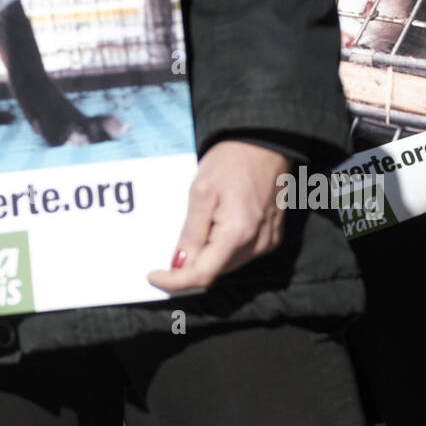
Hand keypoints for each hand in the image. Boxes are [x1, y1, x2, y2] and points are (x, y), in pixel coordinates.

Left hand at [148, 140, 291, 293]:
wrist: (266, 143)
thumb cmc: (232, 161)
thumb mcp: (201, 192)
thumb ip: (190, 234)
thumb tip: (178, 265)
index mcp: (238, 233)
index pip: (202, 275)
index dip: (174, 281)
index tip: (153, 275)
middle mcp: (257, 244)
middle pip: (214, 271)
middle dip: (190, 264)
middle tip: (174, 242)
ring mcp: (267, 242)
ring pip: (226, 265)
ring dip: (207, 256)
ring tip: (201, 224)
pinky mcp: (272, 237)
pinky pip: (241, 254)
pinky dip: (222, 248)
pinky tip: (217, 225)